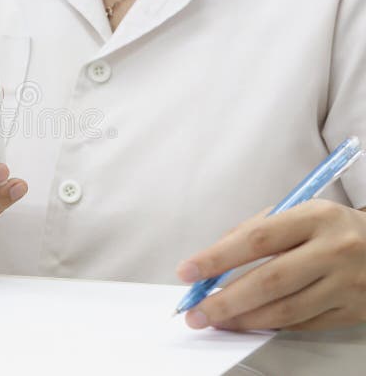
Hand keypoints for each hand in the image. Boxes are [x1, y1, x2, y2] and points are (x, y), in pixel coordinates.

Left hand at [176, 200, 365, 330]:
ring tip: (215, 321)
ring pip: (285, 310)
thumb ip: (256, 230)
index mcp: (315, 217)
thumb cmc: (333, 228)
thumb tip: (213, 259)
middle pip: (269, 281)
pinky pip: (303, 324)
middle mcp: (334, 250)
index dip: (217, 257)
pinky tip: (249, 323)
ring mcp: (347, 284)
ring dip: (243, 319)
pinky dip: (271, 325)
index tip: (188, 271)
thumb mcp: (300, 212)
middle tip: (195, 312)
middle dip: (225, 300)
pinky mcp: (354, 311)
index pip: (256, 239)